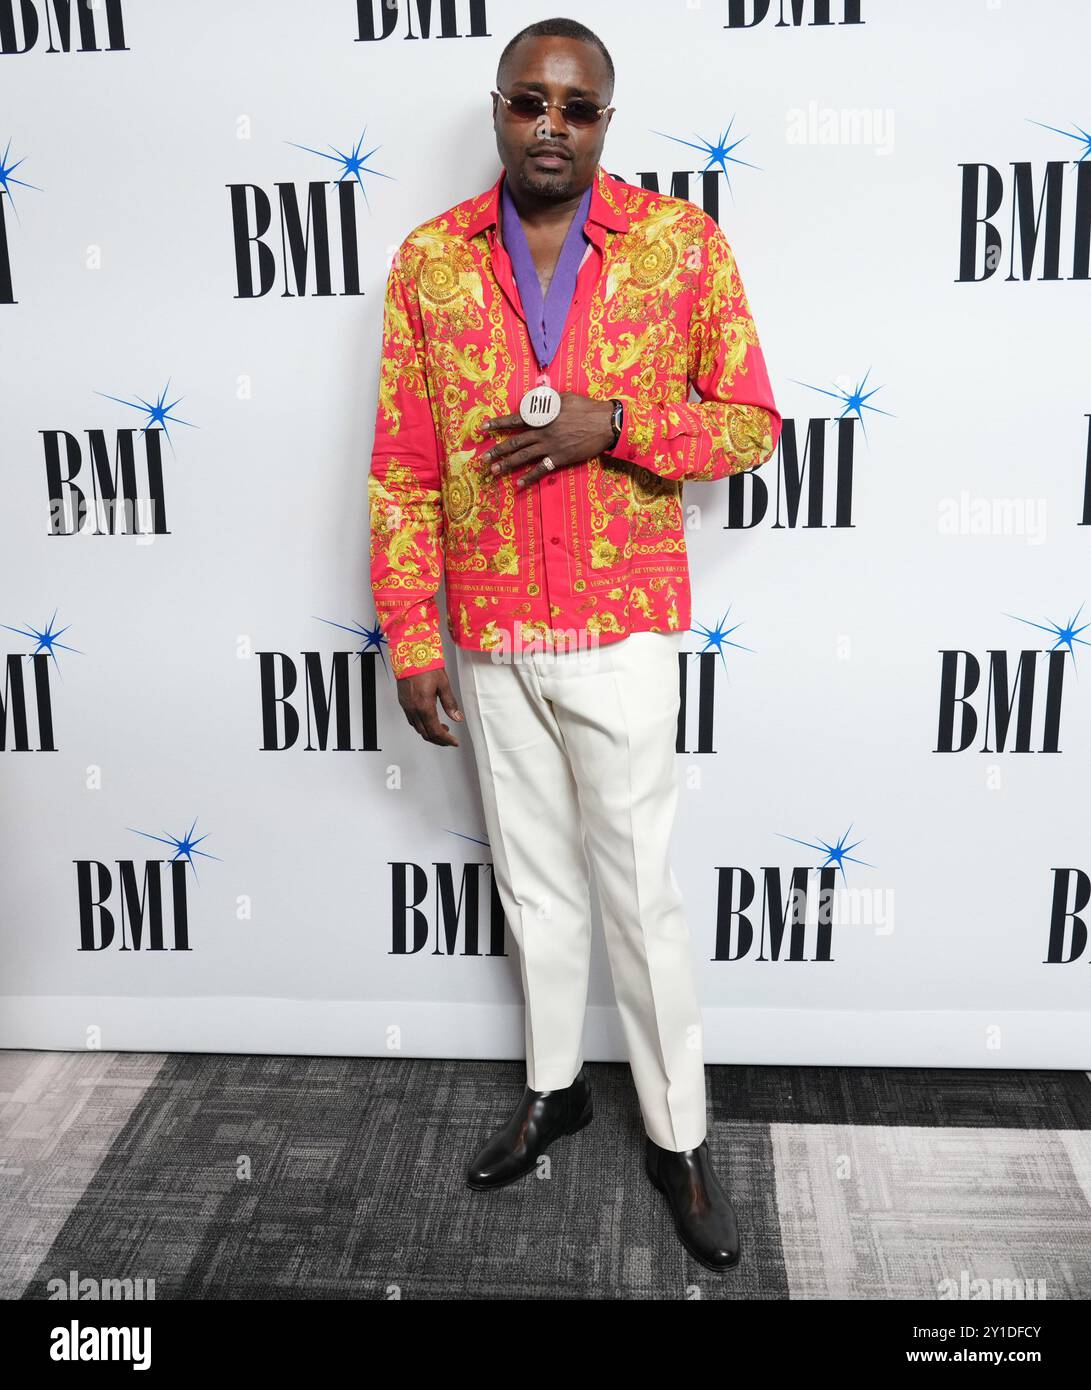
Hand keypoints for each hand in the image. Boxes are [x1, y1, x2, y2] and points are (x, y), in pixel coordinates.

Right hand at [396, 668, 462, 746]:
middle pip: (426, 734)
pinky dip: (421, 725)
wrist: (410, 655)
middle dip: (439, 740)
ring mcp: (407, 706)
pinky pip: (411, 720)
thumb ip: (450, 703)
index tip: (453, 741)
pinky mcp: (403, 702)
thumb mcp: (443, 684)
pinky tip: (429, 721)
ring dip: (430, 733)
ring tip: (441, 729)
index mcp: (424, 706)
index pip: (436, 731)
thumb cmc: (425, 666)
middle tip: (449, 739)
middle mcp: (413, 709)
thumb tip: (457, 717)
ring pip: (418, 729)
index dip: (446, 740)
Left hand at [481, 393, 615, 488]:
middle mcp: (542, 432)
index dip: (497, 424)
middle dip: (497, 450)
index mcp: (542, 416)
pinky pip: (541, 469)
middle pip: (515, 442)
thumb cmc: (587, 408)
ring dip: (507, 464)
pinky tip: (519, 483)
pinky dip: (530, 477)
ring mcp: (550, 446)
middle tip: (483, 458)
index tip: (483, 428)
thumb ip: (546, 400)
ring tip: (493, 471)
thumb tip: (533, 400)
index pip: (514, 420)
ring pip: (524, 456)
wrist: (606, 423)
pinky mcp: (560, 458)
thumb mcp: (564, 397)